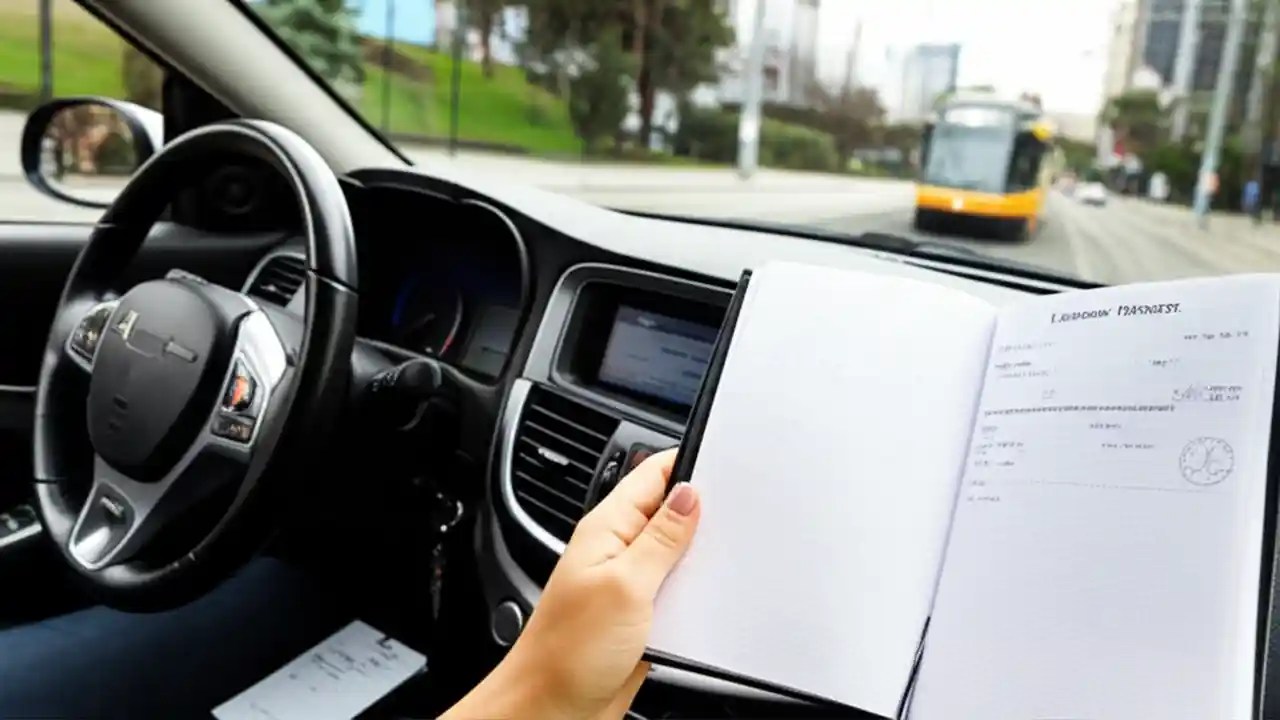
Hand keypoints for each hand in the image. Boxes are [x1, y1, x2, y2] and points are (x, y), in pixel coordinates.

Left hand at [442, 449, 700, 718]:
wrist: (552, 709)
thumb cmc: (568, 651)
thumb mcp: (624, 585)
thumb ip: (660, 538)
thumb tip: (688, 494)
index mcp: (607, 528)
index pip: (652, 474)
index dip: (689, 464)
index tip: (726, 465)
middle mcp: (618, 551)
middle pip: (670, 512)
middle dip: (704, 512)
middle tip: (737, 517)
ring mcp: (630, 584)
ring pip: (679, 554)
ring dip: (702, 558)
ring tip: (726, 561)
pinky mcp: (641, 616)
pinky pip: (678, 592)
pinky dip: (697, 593)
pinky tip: (712, 599)